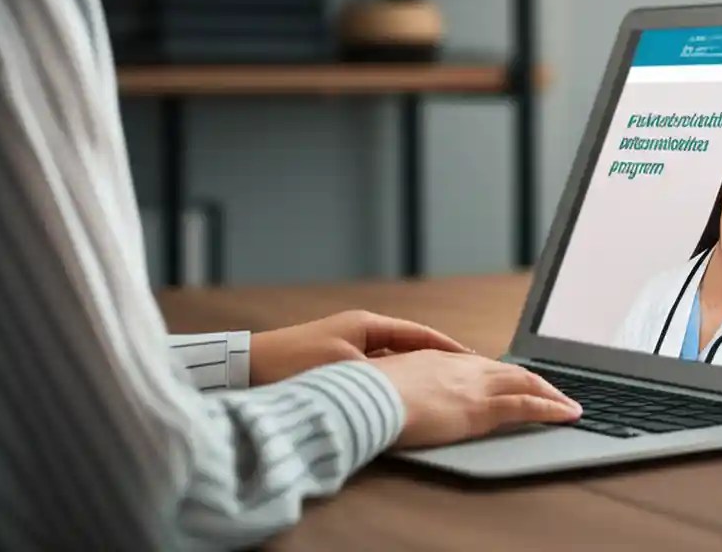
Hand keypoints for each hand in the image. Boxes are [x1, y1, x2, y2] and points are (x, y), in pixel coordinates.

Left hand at [249, 310, 470, 385]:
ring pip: (394, 360)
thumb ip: (380, 377)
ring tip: (441, 386)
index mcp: (367, 325)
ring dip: (416, 371)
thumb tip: (412, 387)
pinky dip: (394, 381)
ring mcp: (348, 346)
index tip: (472, 360)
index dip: (448, 347)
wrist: (249, 367)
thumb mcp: (343, 370)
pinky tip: (402, 397)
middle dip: (438, 359)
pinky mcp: (335, 364)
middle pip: (411, 345)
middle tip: (464, 374)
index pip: (420, 334)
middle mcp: (360, 331)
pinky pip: (377, 371)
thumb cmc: (292, 363)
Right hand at [368, 351, 582, 448]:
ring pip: (525, 384)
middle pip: (508, 370)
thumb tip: (398, 397)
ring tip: (569, 405)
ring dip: (551, 394)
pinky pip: (526, 406)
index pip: (479, 365)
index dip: (500, 373)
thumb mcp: (384, 385)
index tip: (513, 379)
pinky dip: (551, 409)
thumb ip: (400, 387)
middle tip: (553, 391)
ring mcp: (473, 386)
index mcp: (436, 360)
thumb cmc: (364, 396)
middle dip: (534, 380)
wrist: (365, 397)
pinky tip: (567, 415)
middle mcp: (460, 367)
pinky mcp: (480, 408)